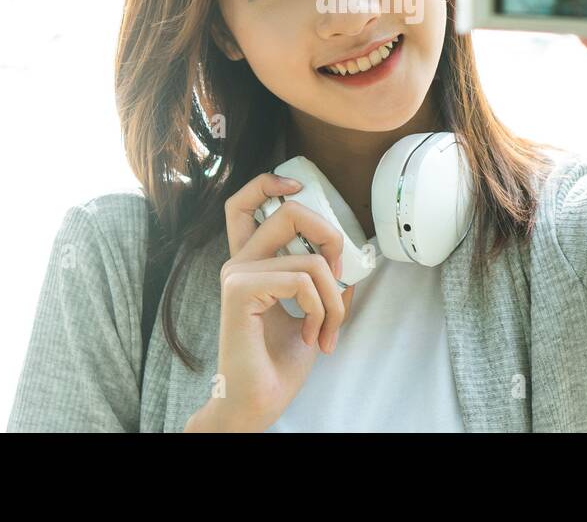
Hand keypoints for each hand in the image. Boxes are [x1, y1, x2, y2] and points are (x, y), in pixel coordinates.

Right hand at [202, 172, 355, 431]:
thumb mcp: (314, 312)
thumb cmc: (279, 363)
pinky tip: (311, 337)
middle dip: (330, 236)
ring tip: (326, 331)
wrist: (258, 404)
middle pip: (288, 211)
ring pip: (309, 260)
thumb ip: (325, 281)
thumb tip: (350, 261)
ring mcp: (236, 275)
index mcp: (250, 262)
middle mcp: (238, 263)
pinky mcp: (239, 292)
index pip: (243, 204)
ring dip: (334, 300)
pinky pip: (302, 281)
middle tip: (340, 273)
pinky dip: (321, 310)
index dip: (269, 183)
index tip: (297, 186)